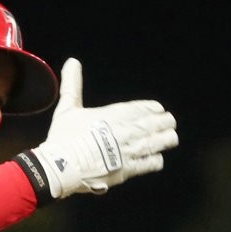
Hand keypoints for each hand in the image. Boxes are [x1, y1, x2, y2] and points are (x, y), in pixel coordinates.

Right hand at [30, 58, 177, 198]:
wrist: (62, 167)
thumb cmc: (64, 137)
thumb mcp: (68, 107)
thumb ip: (73, 84)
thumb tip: (72, 62)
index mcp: (116, 113)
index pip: (145, 107)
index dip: (155, 109)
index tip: (159, 110)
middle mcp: (128, 130)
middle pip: (159, 123)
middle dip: (165, 122)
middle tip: (168, 123)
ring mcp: (131, 150)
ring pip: (161, 141)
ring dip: (166, 139)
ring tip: (169, 138)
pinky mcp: (130, 169)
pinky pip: (153, 163)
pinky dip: (156, 159)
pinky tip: (156, 158)